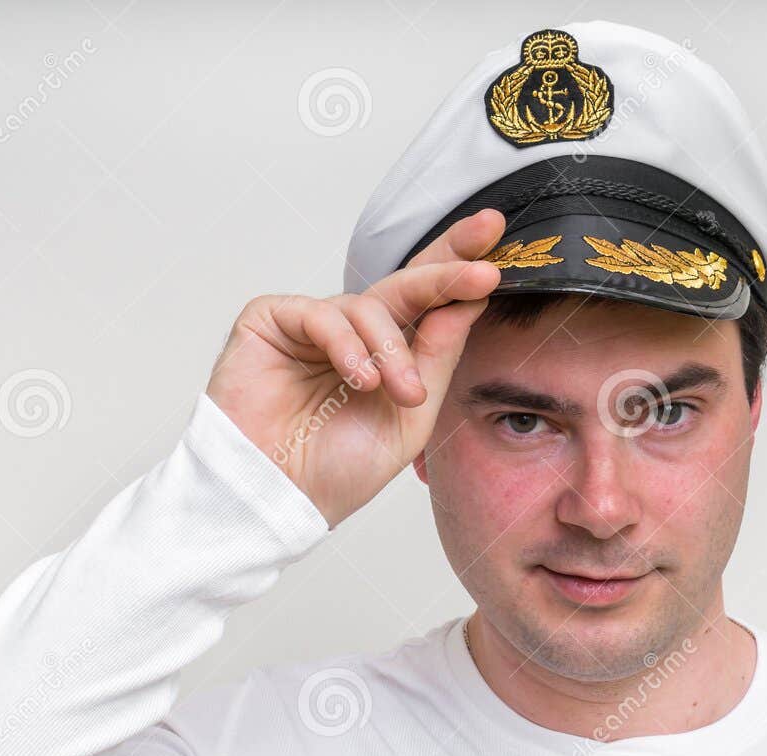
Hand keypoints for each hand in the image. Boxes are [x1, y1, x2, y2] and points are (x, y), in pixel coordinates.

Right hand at [205, 209, 505, 527]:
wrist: (279, 498)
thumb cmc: (337, 469)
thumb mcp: (410, 419)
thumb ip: (437, 358)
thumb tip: (468, 301)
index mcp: (388, 353)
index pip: (428, 302)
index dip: (457, 271)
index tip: (497, 246)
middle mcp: (353, 332)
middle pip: (406, 282)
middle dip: (447, 270)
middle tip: (485, 271)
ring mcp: (311, 324)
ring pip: (368, 305)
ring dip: (393, 349)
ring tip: (401, 394)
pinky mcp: (270, 320)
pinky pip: (319, 313)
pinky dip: (346, 344)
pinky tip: (360, 379)